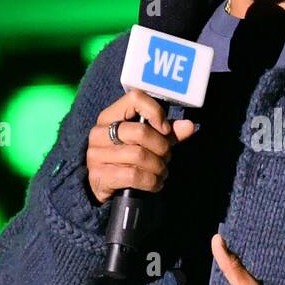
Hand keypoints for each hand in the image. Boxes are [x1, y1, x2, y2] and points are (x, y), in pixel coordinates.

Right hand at [86, 88, 197, 203]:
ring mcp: (96, 154)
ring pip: (139, 155)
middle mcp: (99, 132)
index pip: (135, 98)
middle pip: (141, 132)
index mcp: (110, 116)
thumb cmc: (127, 159)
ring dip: (158, 167)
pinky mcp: (99, 175)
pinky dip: (151, 181)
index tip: (165, 130)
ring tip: (162, 172)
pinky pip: (133, 176)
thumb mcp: (148, 143)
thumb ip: (167, 133)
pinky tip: (155, 184)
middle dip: (162, 147)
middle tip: (167, 157)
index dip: (155, 112)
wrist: (104, 186)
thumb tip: (188, 126)